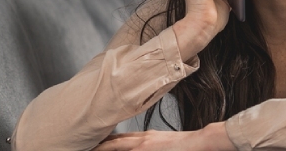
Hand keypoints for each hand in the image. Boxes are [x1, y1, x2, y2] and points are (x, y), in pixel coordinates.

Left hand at [92, 123, 233, 150]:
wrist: (200, 141)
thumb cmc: (187, 144)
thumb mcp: (165, 142)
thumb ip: (152, 144)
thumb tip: (149, 146)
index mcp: (147, 137)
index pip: (121, 138)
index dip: (107, 141)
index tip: (97, 143)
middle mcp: (142, 139)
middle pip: (114, 141)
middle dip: (99, 145)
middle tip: (85, 146)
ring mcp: (142, 145)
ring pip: (116, 145)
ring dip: (102, 148)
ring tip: (89, 149)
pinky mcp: (146, 149)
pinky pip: (124, 150)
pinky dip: (114, 150)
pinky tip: (102, 150)